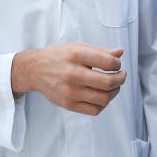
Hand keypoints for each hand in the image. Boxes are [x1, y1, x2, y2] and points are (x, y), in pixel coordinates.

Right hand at [11, 42, 126, 115]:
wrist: (34, 70)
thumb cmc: (58, 56)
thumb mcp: (77, 47)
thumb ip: (100, 51)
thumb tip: (120, 53)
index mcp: (76, 55)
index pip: (108, 62)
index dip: (118, 64)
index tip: (117, 64)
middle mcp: (72, 74)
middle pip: (108, 83)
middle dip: (121, 79)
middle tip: (121, 75)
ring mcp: (70, 91)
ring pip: (104, 98)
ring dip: (114, 92)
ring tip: (113, 86)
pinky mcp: (68, 104)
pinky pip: (94, 110)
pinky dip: (103, 104)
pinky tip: (101, 95)